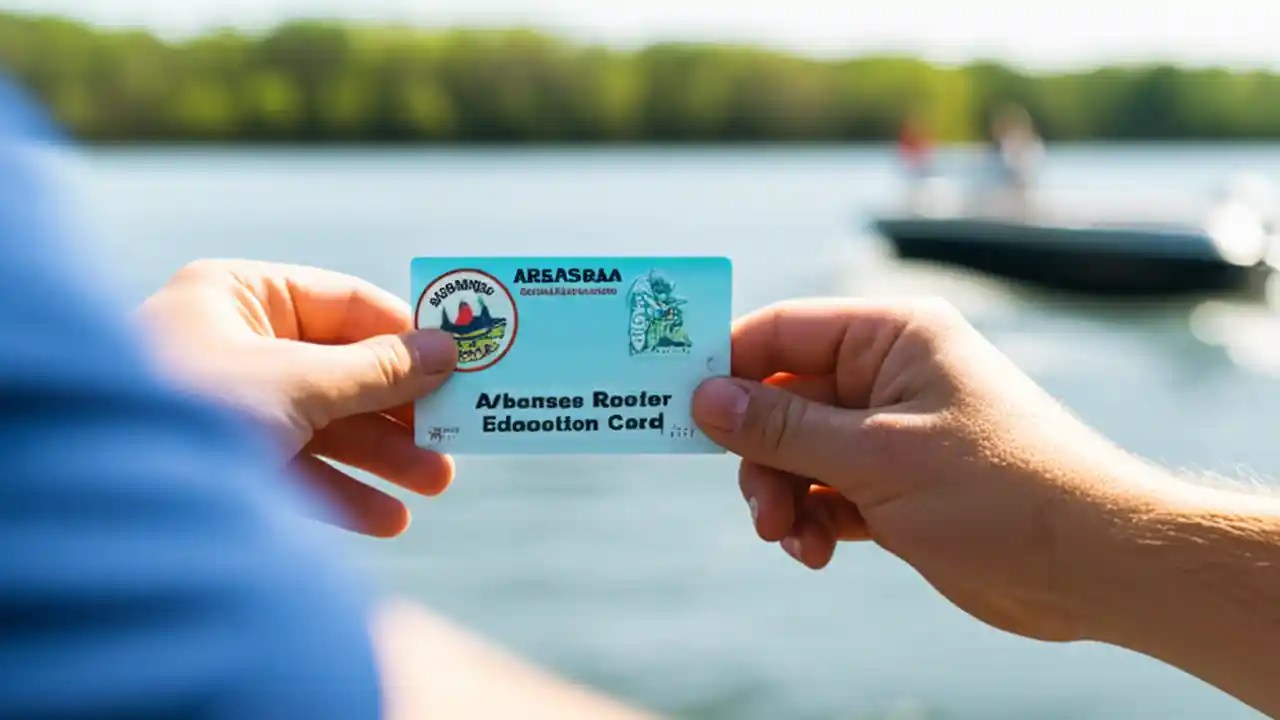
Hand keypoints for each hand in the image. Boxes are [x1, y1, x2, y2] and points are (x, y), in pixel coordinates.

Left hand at [139, 259, 456, 536]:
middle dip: (401, 408)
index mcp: (237, 298)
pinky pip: (300, 472)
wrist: (106, 500)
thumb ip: (377, 369)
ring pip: (326, 426)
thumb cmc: (194, 409)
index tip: (462, 361)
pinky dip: (345, 494)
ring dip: (384, 458)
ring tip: (438, 483)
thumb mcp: (298, 382)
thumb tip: (448, 350)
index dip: (407, 334)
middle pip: (342, 370)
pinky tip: (389, 520)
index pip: (345, 304)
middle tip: (456, 433)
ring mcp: (228, 408)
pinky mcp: (224, 466)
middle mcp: (233, 347)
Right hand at [691, 299, 1151, 640]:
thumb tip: (703, 399)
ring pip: (800, 452)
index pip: (784, 331)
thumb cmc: (999, 490)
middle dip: (761, 456)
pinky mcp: (897, 484)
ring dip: (784, 496)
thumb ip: (785, 427)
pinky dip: (814, 521)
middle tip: (759, 509)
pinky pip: (828, 491)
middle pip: (782, 399)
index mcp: (892, 336)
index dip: (726, 365)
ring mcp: (892, 431)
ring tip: (793, 539)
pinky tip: (818, 552)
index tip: (676, 406)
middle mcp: (889, 375)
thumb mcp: (878, 456)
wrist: (1093, 564)